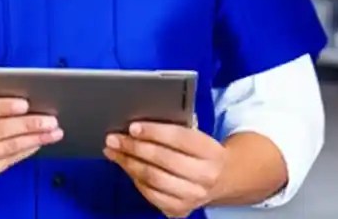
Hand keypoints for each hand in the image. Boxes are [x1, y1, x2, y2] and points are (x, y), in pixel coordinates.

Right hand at [0, 90, 62, 194]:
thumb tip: (4, 87)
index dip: (1, 106)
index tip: (24, 103)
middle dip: (26, 125)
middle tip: (50, 119)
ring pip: (4, 150)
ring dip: (33, 140)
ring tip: (53, 132)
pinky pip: (5, 164)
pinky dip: (24, 152)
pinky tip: (38, 143)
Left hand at [104, 122, 225, 217]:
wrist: (223, 179)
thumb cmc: (202, 152)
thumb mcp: (198, 136)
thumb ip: (175, 130)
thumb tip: (138, 127)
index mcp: (211, 152)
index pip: (179, 138)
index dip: (154, 132)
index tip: (132, 127)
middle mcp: (205, 176)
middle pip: (162, 160)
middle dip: (134, 147)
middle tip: (114, 139)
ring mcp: (193, 196)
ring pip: (153, 179)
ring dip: (128, 163)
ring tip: (114, 152)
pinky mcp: (180, 209)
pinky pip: (151, 194)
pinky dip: (135, 180)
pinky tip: (127, 167)